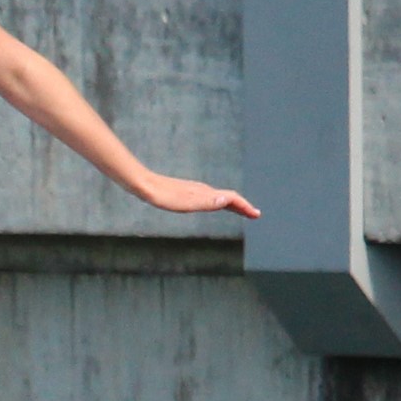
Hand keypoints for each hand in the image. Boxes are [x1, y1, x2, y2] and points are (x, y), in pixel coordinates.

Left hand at [139, 173, 260, 218]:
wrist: (144, 185)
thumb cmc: (162, 196)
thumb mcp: (185, 202)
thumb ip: (206, 202)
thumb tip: (227, 200)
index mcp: (205, 193)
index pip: (232, 199)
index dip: (245, 207)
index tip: (256, 215)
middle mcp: (202, 190)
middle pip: (228, 197)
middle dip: (242, 206)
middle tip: (254, 214)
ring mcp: (194, 190)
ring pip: (218, 197)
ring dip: (232, 204)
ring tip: (239, 210)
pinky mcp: (185, 192)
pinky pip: (208, 197)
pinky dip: (218, 202)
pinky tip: (212, 204)